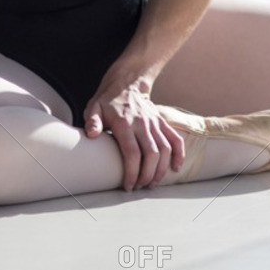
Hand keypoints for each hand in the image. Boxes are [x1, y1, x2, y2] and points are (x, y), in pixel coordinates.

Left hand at [84, 63, 186, 190]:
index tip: (128, 185)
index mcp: (124, 123)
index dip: (132, 172)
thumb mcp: (93, 108)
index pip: (132, 152)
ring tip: (152, 183)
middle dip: (147, 175)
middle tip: (139, 187)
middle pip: (152, 154)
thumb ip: (92, 121)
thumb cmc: (107, 100)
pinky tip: (175, 168)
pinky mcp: (162, 122)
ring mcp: (154, 123)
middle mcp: (142, 123)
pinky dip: (179, 154)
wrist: (127, 83)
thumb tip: (91, 134)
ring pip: (165, 149)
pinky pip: (175, 139)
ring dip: (161, 169)